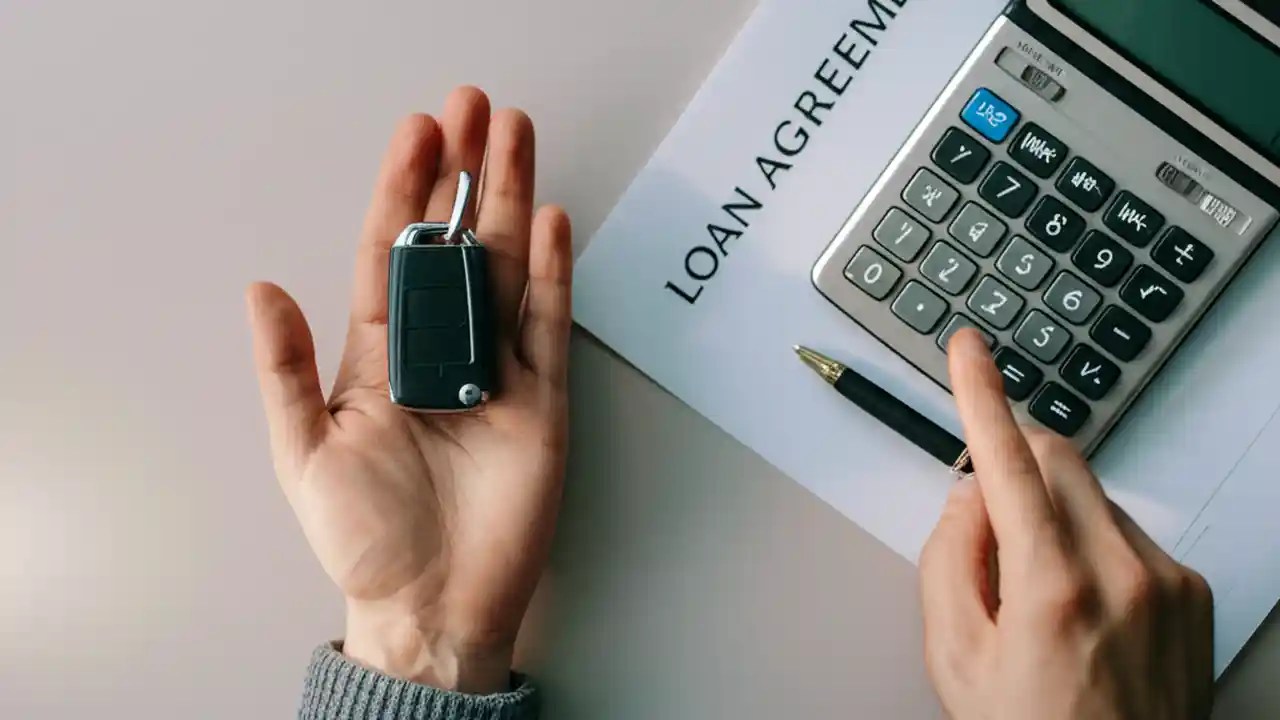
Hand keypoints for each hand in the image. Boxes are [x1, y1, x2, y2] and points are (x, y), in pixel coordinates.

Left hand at [246, 87, 571, 693]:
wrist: (430, 606)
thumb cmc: (363, 540)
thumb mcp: (303, 452)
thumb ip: (286, 369)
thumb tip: (261, 289)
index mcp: (381, 357)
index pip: (394, 255)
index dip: (403, 192)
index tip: (416, 131)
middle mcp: (443, 351)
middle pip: (459, 245)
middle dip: (466, 175)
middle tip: (475, 108)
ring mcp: (497, 372)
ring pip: (508, 269)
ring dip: (513, 203)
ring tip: (516, 138)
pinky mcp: (543, 402)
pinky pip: (548, 326)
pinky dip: (554, 273)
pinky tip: (550, 222)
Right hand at [920, 330, 1213, 719]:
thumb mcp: (957, 659)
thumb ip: (948, 561)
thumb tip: (967, 499)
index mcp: (1053, 586)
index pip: (1008, 460)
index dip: (981, 395)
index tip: (970, 352)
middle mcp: (1122, 571)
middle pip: (1058, 458)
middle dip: (1014, 464)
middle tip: (989, 523)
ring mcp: (1166, 580)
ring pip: (1091, 495)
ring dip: (1053, 515)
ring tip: (1041, 598)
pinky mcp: (1193, 591)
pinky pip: (1127, 531)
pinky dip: (1092, 545)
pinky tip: (1082, 608)